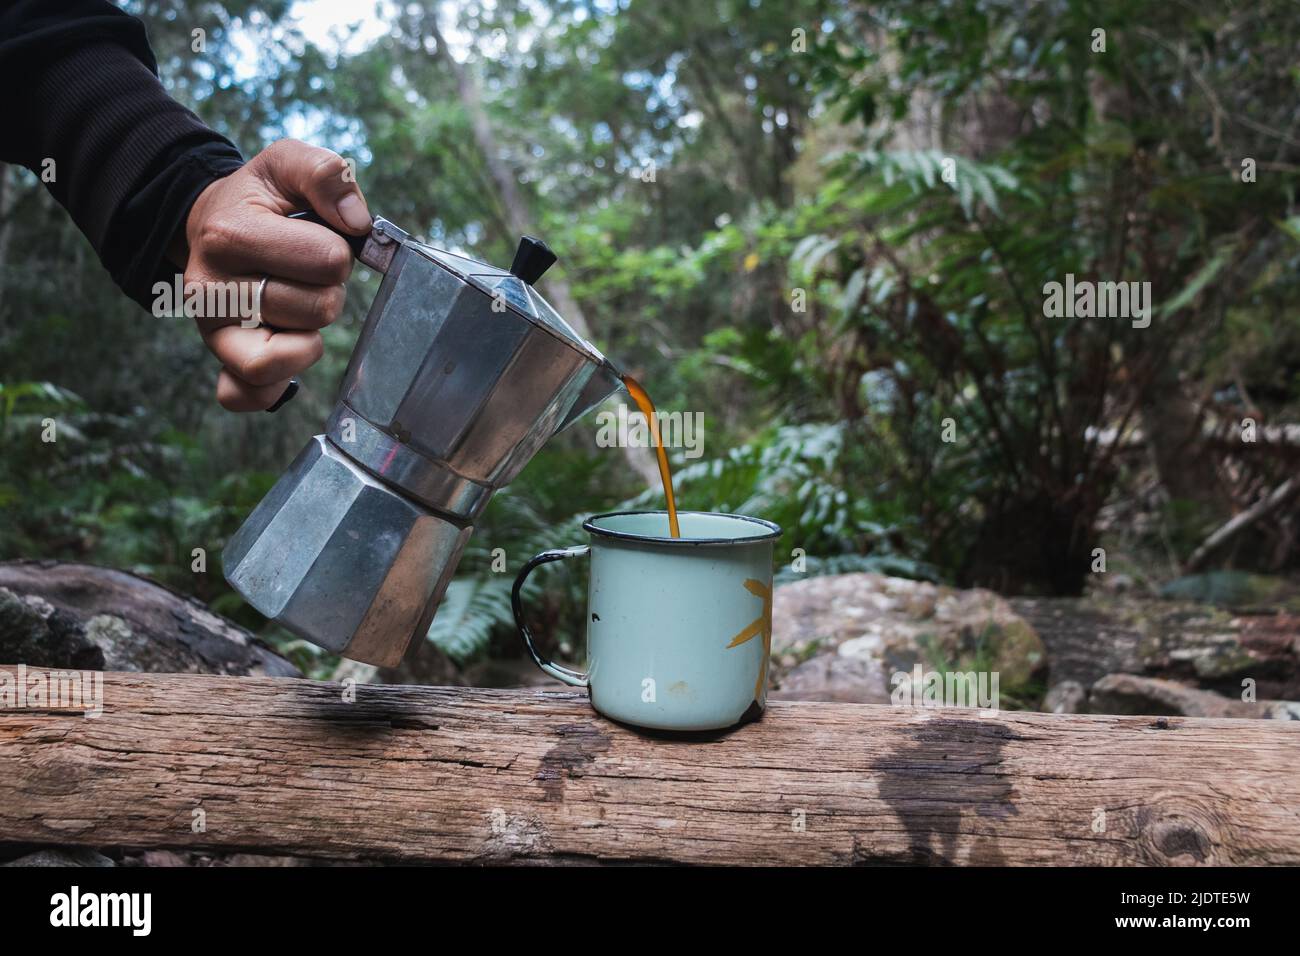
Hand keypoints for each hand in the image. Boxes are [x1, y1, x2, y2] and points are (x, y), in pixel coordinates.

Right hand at [172, 139, 370, 410]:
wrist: (210, 222)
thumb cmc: (259, 199)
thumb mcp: (286, 164)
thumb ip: (326, 174)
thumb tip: (358, 221)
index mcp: (229, 235)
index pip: (327, 260)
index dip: (337, 250)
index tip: (313, 239)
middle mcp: (212, 288)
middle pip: (318, 309)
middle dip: (327, 289)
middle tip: (302, 272)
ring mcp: (212, 330)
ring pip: (294, 354)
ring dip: (312, 329)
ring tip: (295, 300)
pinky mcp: (219, 360)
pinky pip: (247, 395)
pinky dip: (275, 386)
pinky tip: (287, 356)